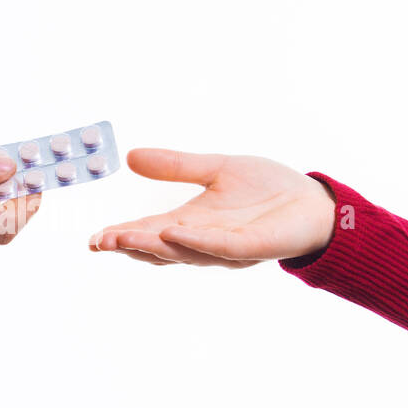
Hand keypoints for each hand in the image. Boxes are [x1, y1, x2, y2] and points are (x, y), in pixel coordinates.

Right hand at [88, 148, 334, 266]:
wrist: (313, 202)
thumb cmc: (268, 190)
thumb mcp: (215, 168)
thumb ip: (176, 165)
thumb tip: (131, 156)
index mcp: (191, 224)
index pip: (149, 232)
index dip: (122, 236)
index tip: (94, 239)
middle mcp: (203, 241)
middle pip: (159, 248)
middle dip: (129, 245)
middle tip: (99, 242)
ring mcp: (226, 248)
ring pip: (183, 251)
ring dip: (152, 245)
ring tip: (123, 237)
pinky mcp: (252, 247)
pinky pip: (220, 247)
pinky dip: (194, 240)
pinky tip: (173, 232)